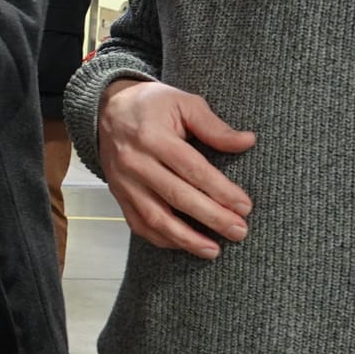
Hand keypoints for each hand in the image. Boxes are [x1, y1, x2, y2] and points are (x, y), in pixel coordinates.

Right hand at [97, 78, 254, 258]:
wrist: (107, 109)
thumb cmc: (151, 105)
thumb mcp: (183, 103)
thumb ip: (214, 126)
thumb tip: (247, 141)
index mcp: (152, 136)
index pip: (192, 169)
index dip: (220, 190)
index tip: (245, 207)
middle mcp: (135, 162)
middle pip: (177, 197)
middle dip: (211, 218)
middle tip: (239, 231)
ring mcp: (123, 182)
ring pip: (155, 217)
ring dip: (186, 238)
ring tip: (213, 250)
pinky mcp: (118, 195)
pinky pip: (139, 224)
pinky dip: (162, 239)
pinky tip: (183, 245)